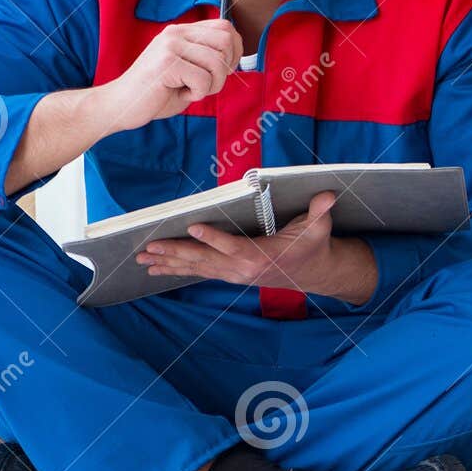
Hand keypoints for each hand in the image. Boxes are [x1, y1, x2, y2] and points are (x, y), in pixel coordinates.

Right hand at [105, 19, 242, 129]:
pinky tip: (180, 94)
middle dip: (225, 70)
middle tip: (207, 84)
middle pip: (226, 40)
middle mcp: (176, 33)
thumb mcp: (186, 70)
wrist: (121, 105)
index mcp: (182, 32)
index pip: (225, 27)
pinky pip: (203, 80)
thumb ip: (206, 59)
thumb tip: (234, 57)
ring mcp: (171, 46)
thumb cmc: (155, 92)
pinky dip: (197, 94)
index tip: (224, 71)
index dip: (235, 50)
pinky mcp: (167, 63)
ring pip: (217, 63)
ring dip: (212, 85)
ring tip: (192, 91)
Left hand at [136, 190, 377, 304]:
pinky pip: (199, 272)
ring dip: (168, 263)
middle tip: (149, 246)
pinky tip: (157, 268)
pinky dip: (177, 269)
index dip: (212, 237)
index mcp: (260, 257)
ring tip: (143, 259)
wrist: (315, 272)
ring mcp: (233, 274)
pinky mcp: (230, 275)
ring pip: (196, 268)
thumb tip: (328, 195)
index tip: (193, 226)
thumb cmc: (313, 246)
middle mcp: (242, 269)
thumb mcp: (319, 229)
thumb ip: (320, 212)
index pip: (232, 246)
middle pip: (204, 260)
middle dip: (175, 252)